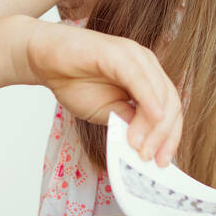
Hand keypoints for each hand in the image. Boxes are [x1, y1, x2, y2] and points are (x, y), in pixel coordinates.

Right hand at [23, 18, 181, 167]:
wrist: (45, 59)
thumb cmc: (75, 82)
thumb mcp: (106, 111)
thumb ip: (127, 123)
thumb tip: (145, 145)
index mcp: (148, 80)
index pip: (170, 109)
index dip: (170, 137)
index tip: (162, 162)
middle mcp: (148, 66)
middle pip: (170, 103)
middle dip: (164, 135)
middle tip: (150, 158)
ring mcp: (135, 57)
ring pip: (160, 92)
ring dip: (154, 125)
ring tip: (141, 147)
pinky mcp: (118, 53)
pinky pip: (140, 78)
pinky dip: (149, 100)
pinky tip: (153, 117)